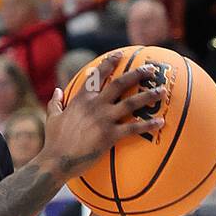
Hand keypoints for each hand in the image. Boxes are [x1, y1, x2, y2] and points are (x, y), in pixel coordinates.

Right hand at [38, 53, 166, 181]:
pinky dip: (148, 125)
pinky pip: (134, 128)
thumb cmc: (54, 141)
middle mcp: (95, 105)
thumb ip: (55, 103)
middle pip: (120, 83)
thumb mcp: (52, 118)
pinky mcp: (110, 136)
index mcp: (81, 99)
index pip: (97, 75)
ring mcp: (103, 119)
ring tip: (163, 91)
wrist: (56, 160)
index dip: (110, 63)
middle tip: (152, 69)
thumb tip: (56, 90)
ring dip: (149, 95)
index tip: (121, 54)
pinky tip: (161, 122)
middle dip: (138, 74)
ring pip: (132, 103)